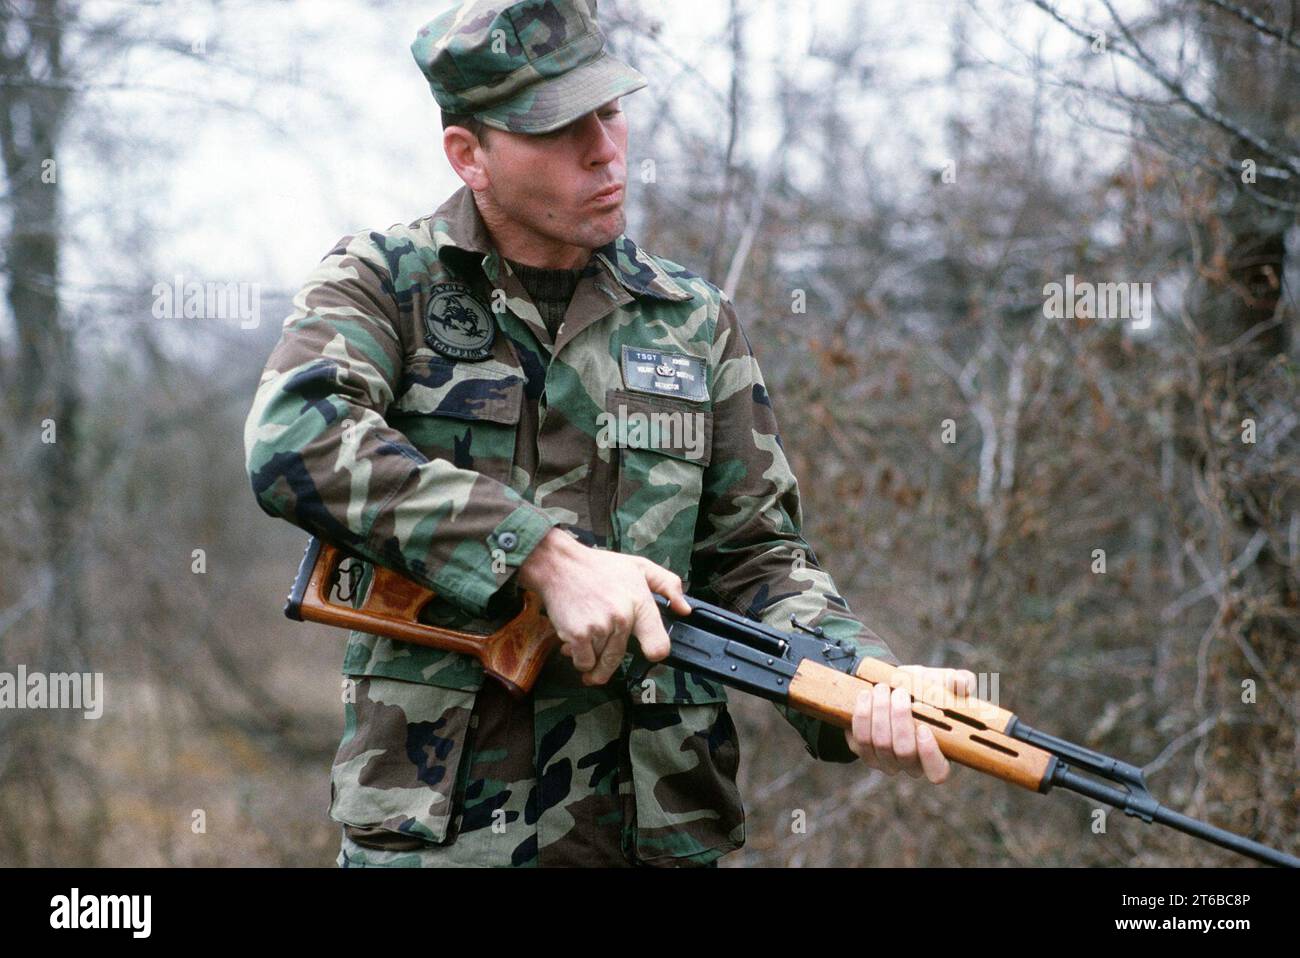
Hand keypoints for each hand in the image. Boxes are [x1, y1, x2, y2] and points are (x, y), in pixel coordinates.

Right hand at [517, 528, 690, 685]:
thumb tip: (684, 609)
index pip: (658, 645)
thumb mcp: (639, 566)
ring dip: (593, 658)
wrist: (559, 564)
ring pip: (601, 662)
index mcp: (640, 602)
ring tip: (587, 643)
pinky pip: (583, 662)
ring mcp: (600, 627)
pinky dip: (579, 658)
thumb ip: (667, 585)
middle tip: (603, 661)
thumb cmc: (599, 566)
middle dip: (609, 663)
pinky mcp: (577, 635)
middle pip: (620, 660)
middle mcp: (622, 617)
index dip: (654, 653)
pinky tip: (574, 646)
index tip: (647, 655)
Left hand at [844, 666, 976, 783]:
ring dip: (880, 713)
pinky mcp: (866, 752)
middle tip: (899, 693)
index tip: (924, 728)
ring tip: (881, 689)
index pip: (937, 772)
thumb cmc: (924, 689)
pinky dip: (863, 715)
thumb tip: (961, 683)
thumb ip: (959, 682)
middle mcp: (912, 764)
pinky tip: (866, 696)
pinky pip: (861, 738)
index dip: (930, 755)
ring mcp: (887, 761)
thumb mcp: (943, 683)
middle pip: (904, 752)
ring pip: (881, 744)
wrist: (890, 689)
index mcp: (938, 754)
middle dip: (900, 720)